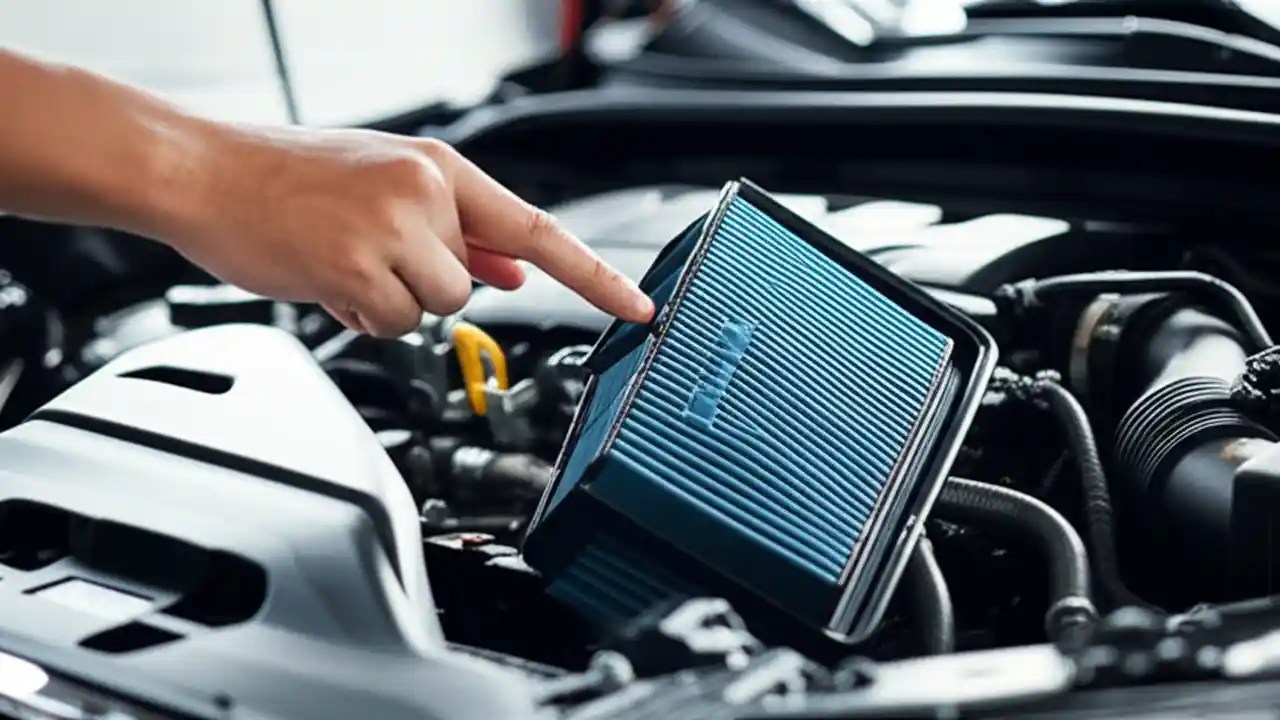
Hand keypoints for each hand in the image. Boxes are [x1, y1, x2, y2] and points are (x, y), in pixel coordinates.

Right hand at [163, 124, 654, 336]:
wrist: (205, 172)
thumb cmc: (292, 180)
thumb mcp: (388, 190)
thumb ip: (460, 234)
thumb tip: (516, 272)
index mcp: (440, 168)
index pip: (538, 229)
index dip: (595, 276)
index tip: (639, 308)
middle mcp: (426, 192)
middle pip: (470, 288)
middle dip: (424, 288)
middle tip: (368, 255)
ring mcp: (393, 228)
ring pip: (433, 311)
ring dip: (390, 303)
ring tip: (341, 262)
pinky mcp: (357, 266)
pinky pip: (390, 324)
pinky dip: (359, 314)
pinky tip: (324, 276)